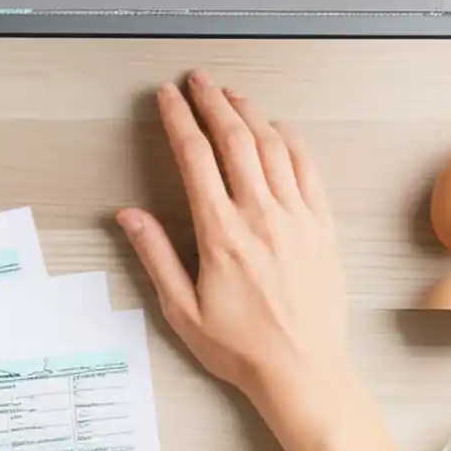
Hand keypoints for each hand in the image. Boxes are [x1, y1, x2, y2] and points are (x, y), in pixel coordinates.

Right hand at [117, 72, 349, 405]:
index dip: (179, 120)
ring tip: (231, 95)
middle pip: (235, 139)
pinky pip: (308, 169)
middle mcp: (261, 217)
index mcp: (221, 235)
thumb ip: (155, 256)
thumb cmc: (241, 348)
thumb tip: (127, 215)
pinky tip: (278, 129)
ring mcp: (297, 218)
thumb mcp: (182, 311)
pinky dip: (291, 141)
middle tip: (197, 80)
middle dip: (213, 102)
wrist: (303, 371)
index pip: (196, 159)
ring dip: (250, 113)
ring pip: (273, 146)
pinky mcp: (323, 226)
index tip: (167, 97)